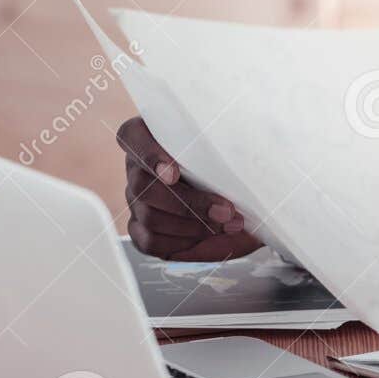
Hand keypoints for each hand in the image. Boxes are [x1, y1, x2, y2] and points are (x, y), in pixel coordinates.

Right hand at [117, 116, 262, 261]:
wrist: (242, 203)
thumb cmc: (233, 168)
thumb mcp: (233, 149)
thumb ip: (227, 143)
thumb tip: (246, 147)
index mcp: (150, 136)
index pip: (132, 137)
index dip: (149, 155)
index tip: (175, 172)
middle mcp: (138, 168)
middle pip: (144, 185)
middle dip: (189, 202)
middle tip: (225, 210)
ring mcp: (136, 200)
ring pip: (150, 216)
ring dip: (194, 224)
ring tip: (228, 223)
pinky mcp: (140, 229)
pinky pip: (152, 240)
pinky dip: (183, 241)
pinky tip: (208, 235)